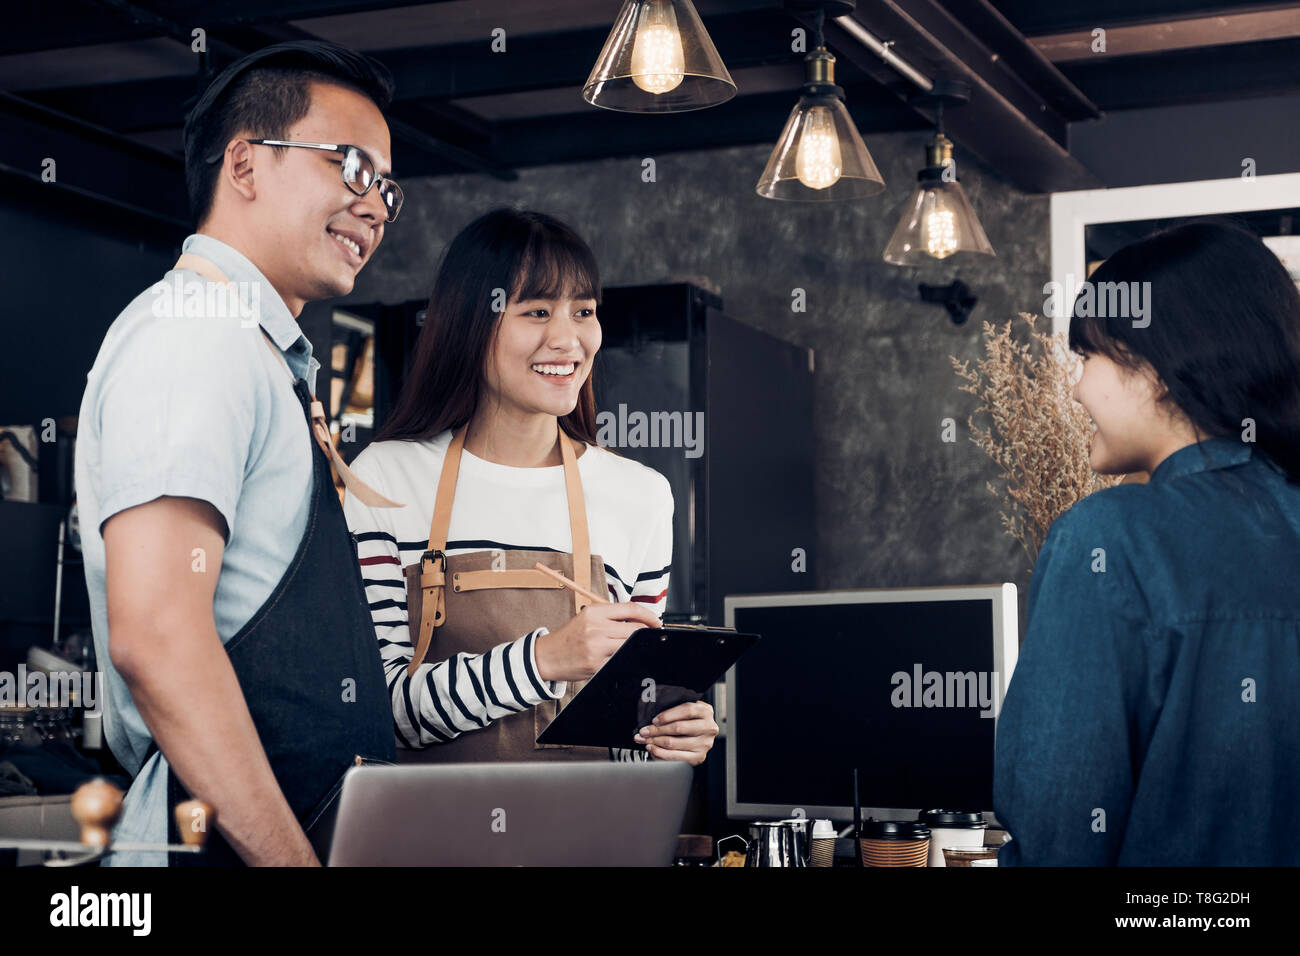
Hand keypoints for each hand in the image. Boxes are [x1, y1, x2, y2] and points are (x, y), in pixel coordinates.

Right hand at [534, 602, 661, 682]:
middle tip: (649, 636)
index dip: (649, 615)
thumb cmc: (569, 637)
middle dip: (646, 633)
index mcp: (595, 612)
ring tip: (631, 647)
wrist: (547, 656)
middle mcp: (596, 627)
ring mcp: (597, 647)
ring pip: (630, 645)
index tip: (656, 622)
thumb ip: (610, 617)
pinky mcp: (597, 664)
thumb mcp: (586, 618)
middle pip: (635, 628)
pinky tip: (620, 658)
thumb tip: (639, 620)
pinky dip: (624, 659)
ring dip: (635, 647)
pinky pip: (620, 661)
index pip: (631, 609)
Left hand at [633, 701, 717, 765]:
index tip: (654, 720)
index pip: (686, 711)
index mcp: (706, 711)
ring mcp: (704, 744)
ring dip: (656, 742)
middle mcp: (708, 728)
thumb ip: (674, 708)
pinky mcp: (698, 757)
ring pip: (674, 743)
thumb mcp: (686, 709)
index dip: (668, 715)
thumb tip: (651, 711)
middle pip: (678, 728)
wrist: (702, 735)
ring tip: (645, 740)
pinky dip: (661, 754)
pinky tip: (653, 749)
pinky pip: (676, 757)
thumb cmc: (690, 720)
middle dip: (657, 730)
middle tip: (644, 731)